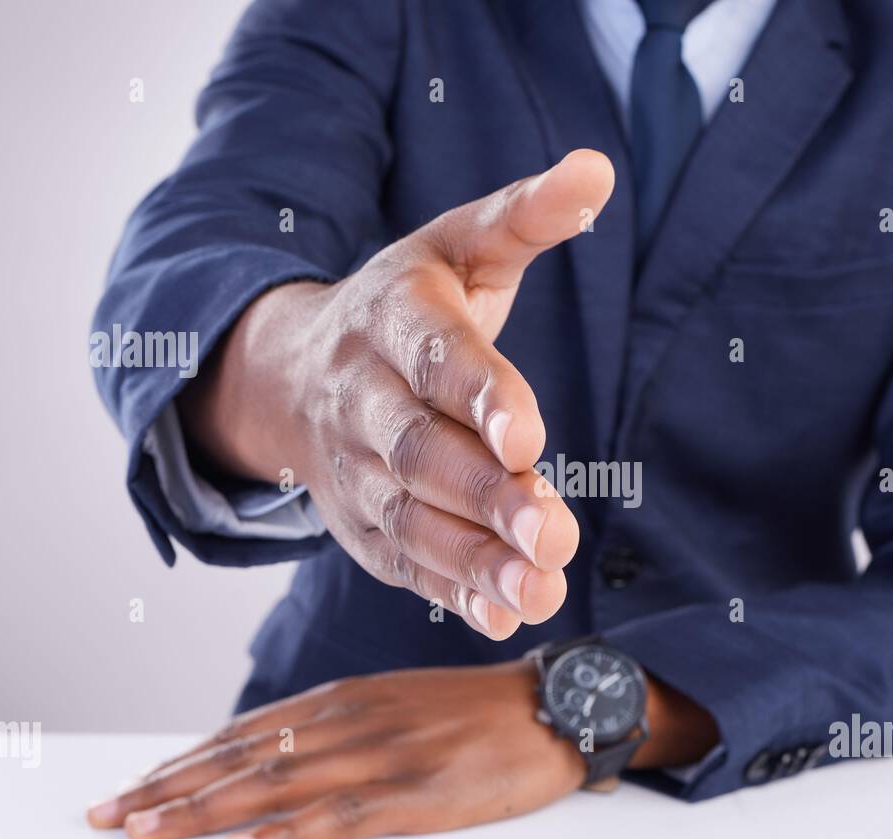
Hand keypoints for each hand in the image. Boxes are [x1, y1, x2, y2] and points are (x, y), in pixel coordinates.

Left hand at [85, 662, 719, 838]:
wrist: (552, 706)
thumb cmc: (475, 710)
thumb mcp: (396, 701)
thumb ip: (335, 723)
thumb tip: (272, 752)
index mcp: (344, 699)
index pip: (243, 734)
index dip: (182, 763)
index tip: (131, 786)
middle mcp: (351, 720)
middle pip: (242, 760)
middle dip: (169, 790)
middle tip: (108, 816)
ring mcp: (383, 756)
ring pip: (275, 787)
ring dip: (203, 810)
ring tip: (145, 831)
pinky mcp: (418, 794)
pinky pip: (339, 820)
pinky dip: (285, 836)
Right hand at [179, 150, 615, 639]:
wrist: (296, 372)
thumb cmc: (405, 306)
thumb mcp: (456, 245)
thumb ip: (526, 217)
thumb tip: (597, 171)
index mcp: (391, 319)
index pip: (433, 358)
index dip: (479, 395)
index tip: (529, 435)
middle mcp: (363, 399)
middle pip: (420, 452)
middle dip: (486, 495)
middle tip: (553, 532)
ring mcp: (357, 472)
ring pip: (410, 519)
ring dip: (475, 559)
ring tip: (541, 589)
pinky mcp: (366, 526)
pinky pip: (404, 563)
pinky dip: (452, 592)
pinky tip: (504, 613)